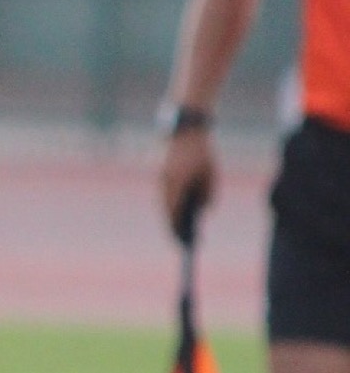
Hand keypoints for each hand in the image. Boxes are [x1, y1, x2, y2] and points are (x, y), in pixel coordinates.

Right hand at [159, 128, 215, 242]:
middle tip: (180, 239)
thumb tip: (202, 210)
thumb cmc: (202, 154)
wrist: (186, 131)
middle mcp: (165, 182)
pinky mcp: (161, 173)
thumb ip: (207, 196)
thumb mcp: (211, 177)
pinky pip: (164, 194)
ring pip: (164, 202)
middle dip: (173, 224)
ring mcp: (161, 177)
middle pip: (166, 209)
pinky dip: (170, 204)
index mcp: (177, 183)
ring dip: (171, 214)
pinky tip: (178, 211)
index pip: (174, 212)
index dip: (177, 228)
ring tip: (180, 228)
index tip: (182, 242)